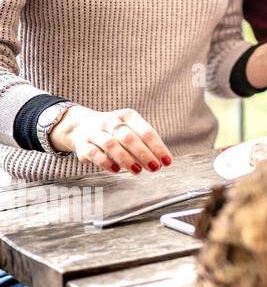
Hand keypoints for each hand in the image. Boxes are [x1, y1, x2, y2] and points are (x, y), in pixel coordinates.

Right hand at [49, 107, 171, 174]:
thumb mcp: (129, 129)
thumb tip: (160, 161)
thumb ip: (143, 143)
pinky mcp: (82, 144)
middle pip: (129, 137)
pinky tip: (116, 170)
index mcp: (127, 116)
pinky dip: (106, 162)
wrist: (79, 125)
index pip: (146, 131)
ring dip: (126, 160)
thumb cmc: (114, 131)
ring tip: (138, 171)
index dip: (158, 148)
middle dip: (144, 154)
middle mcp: (111, 121)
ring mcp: (95, 132)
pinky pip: (94, 153)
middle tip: (154, 168)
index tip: (167, 162)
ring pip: (111, 145)